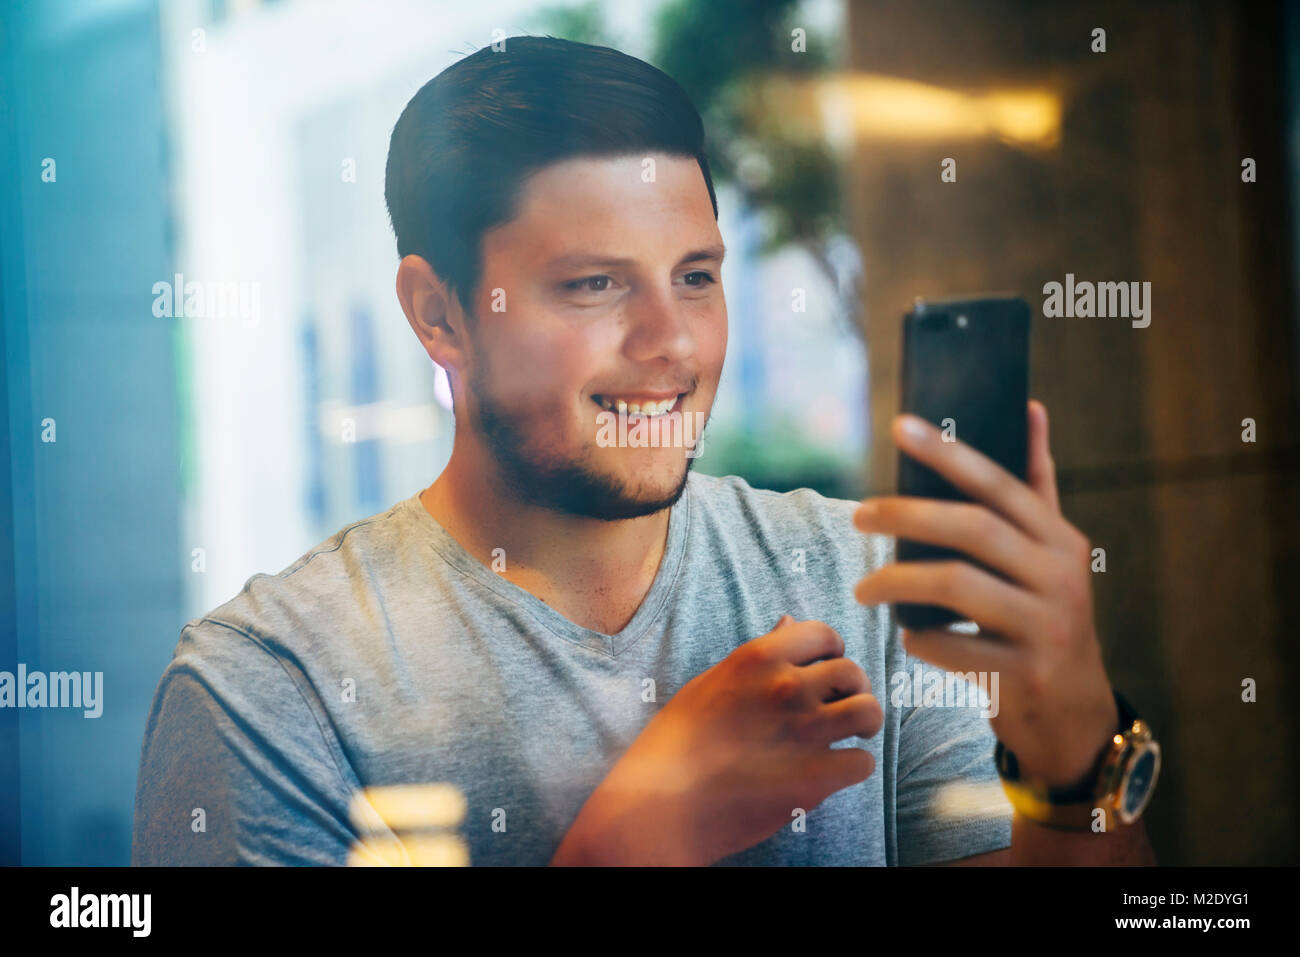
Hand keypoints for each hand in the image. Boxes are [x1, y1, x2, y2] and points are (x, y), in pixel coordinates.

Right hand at [550, 617, 882, 864]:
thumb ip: (755, 657)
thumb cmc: (676, 742)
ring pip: (868, 711)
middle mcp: (786, 687)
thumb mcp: (710, 683)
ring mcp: (804, 731)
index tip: (826, 667)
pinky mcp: (814, 777)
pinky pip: (862, 763)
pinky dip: (854, 767)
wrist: (662, 802)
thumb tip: (788, 623)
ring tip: (853, 734)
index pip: (823, 634)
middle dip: (853, 687)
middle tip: (841, 704)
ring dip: (865, 723)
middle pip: (852, 671)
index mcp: (758, 658)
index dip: (832, 650)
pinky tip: (836, 771)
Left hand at [851, 400, 1118, 790]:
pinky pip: (954, 648)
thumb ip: (1036, 485)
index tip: (900, 426)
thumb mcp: (1052, 554)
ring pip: (957, 585)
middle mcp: (1061, 578)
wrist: (1075, 715)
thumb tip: (1031, 407)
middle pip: (973, 529)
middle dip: (906, 515)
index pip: (1000, 483)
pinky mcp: (1025, 675)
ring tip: (864, 590)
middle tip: (858, 516)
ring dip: (897, 582)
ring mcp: (1047, 628)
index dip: (950, 452)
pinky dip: (921, 640)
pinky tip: (908, 637)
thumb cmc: (1044, 618)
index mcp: (1061, 540)